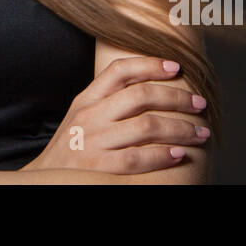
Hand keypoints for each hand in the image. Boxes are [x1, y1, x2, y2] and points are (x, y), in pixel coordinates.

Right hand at [20, 56, 209, 173]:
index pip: (119, 70)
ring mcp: (93, 142)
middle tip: (200, 103)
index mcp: (86, 100)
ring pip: (146, 126)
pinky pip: (137, 159)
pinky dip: (162, 155)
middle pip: (140, 95)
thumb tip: (150, 88)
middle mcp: (89, 117)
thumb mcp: (81, 117)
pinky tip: (179, 154)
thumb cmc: (71, 149)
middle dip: (177, 98)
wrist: (45, 181)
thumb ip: (106, 102)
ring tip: (200, 133)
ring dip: (180, 129)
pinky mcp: (98, 167)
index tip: (176, 67)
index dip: (150, 64)